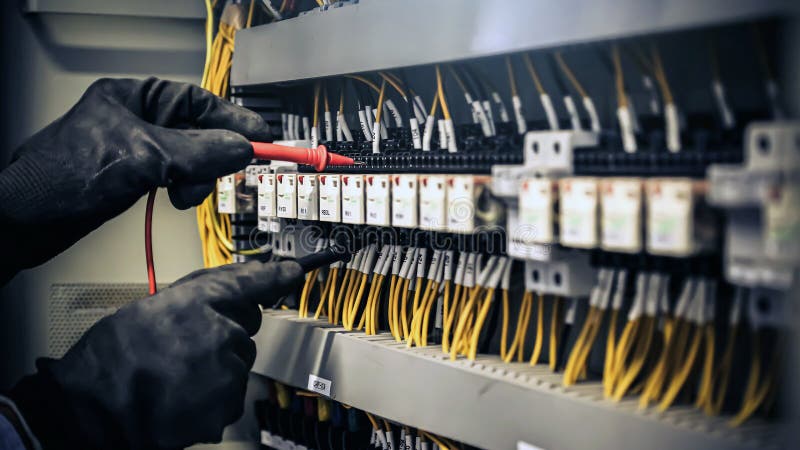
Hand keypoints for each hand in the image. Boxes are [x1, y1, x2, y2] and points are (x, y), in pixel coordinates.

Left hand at [0, 77, 268, 278]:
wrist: (25, 221)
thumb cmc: (65, 178)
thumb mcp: (145, 158)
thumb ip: (198, 152)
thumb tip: (240, 147)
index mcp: (132, 97)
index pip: (195, 100)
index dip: (230, 116)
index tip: (259, 133)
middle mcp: (134, 119)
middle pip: (195, 131)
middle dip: (210, 155)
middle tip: (223, 171)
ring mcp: (133, 148)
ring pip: (188, 157)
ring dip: (196, 177)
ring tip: (185, 194)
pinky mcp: (132, 175)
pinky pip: (174, 175)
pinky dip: (183, 188)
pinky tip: (176, 199)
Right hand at [9, 260, 302, 449]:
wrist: (94, 409)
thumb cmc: (113, 358)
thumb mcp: (152, 307)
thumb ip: (199, 295)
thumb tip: (235, 286)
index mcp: (198, 302)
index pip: (247, 282)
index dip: (274, 275)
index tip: (292, 270)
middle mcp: (220, 333)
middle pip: (243, 332)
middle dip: (223, 338)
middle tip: (183, 350)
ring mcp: (227, 372)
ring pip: (237, 366)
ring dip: (216, 371)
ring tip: (175, 377)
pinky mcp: (227, 405)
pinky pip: (231, 396)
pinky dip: (212, 399)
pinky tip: (182, 397)